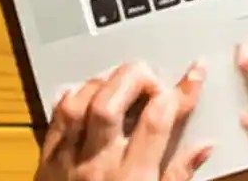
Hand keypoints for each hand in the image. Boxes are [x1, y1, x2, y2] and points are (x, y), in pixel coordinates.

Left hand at [35, 61, 211, 180]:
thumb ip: (178, 176)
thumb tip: (202, 148)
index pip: (157, 121)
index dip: (180, 91)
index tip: (194, 75)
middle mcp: (98, 167)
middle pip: (111, 101)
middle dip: (135, 77)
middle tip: (152, 79)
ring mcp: (67, 164)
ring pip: (78, 104)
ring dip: (102, 83)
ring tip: (121, 83)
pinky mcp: (45, 166)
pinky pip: (55, 121)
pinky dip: (72, 100)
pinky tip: (88, 96)